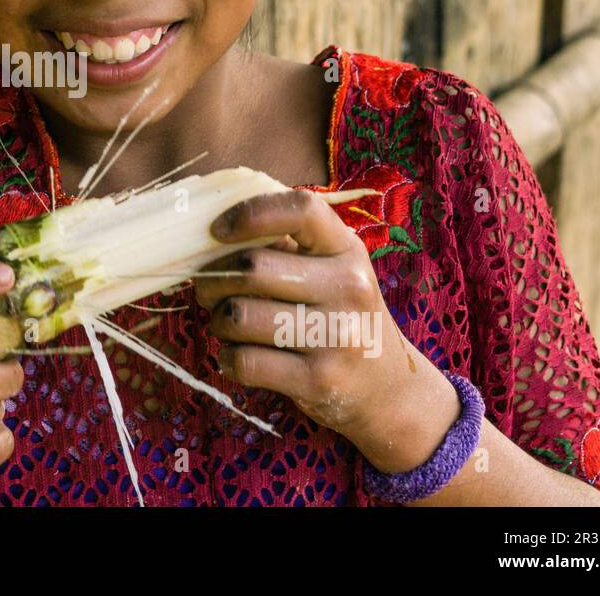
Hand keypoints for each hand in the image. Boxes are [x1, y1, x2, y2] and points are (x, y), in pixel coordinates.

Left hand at [199, 189, 457, 468]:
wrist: (390, 390)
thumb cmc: (340, 316)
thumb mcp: (332, 270)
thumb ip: (285, 244)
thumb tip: (210, 231)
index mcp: (347, 250)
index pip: (302, 210)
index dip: (250, 213)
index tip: (217, 231)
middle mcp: (349, 288)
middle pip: (250, 268)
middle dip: (212, 280)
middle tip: (209, 292)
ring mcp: (337, 337)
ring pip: (238, 316)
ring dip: (218, 322)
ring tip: (229, 325)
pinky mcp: (319, 381)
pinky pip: (244, 361)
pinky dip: (227, 359)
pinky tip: (238, 356)